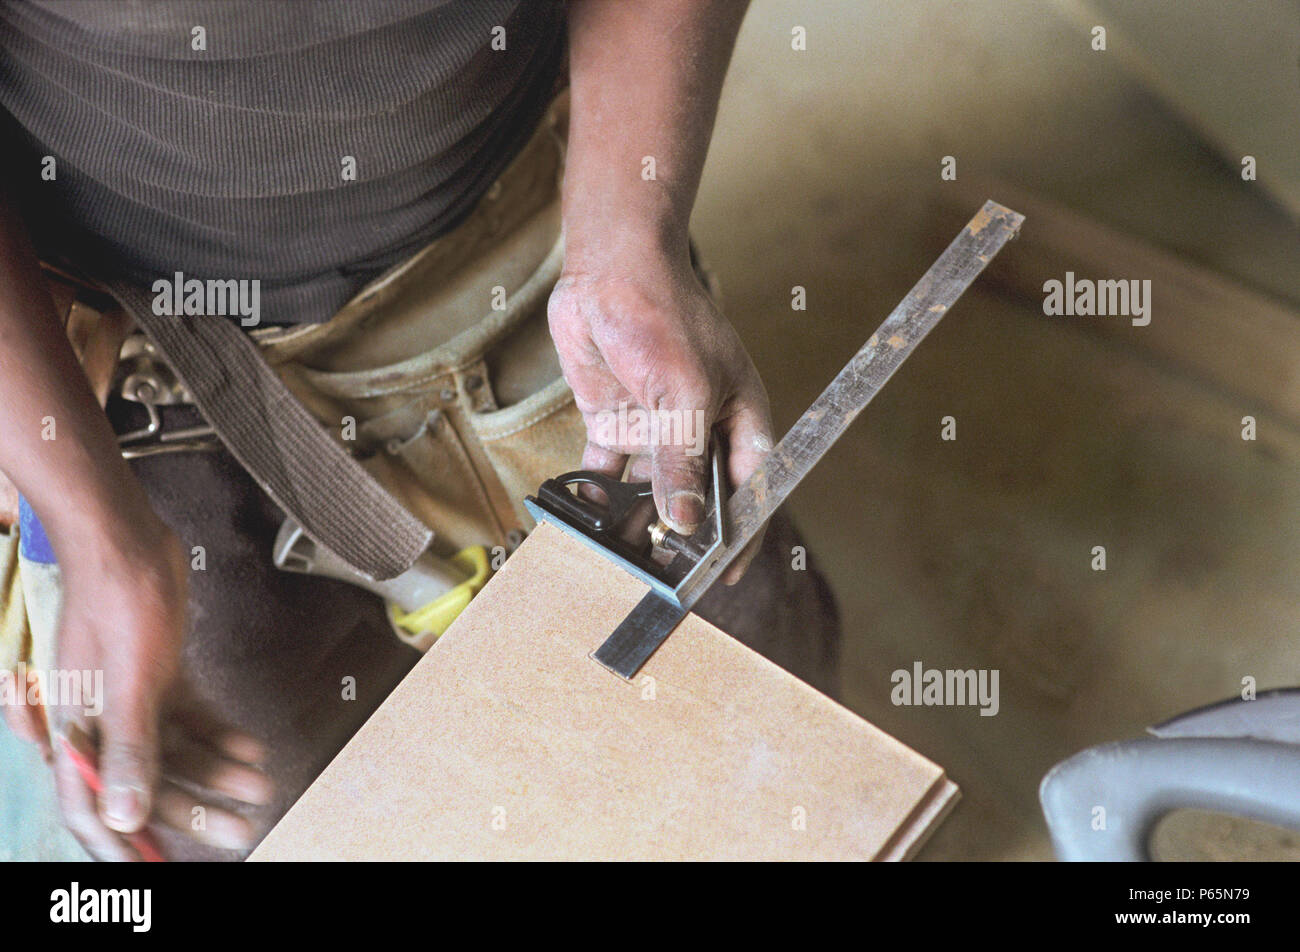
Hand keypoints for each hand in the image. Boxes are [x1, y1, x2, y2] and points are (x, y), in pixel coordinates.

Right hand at [13, 514, 271, 857]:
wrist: (130, 539)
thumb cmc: (119, 600)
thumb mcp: (129, 683)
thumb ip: (127, 750)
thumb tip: (123, 815)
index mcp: (74, 732)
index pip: (91, 810)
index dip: (124, 847)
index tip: (159, 873)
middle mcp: (98, 722)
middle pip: (147, 785)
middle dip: (194, 810)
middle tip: (240, 830)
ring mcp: (129, 700)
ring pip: (176, 753)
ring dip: (218, 771)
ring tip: (259, 784)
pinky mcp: (157, 678)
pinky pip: (191, 720)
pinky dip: (221, 735)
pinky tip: (251, 746)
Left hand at [548, 251, 772, 581]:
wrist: (609, 271)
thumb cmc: (664, 317)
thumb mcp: (683, 396)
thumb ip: (683, 461)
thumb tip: (686, 522)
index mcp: (739, 421)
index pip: (749, 491)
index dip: (739, 536)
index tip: (722, 577)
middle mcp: (700, 430)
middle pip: (697, 497)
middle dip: (683, 535)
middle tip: (664, 573)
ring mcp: (657, 428)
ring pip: (651, 491)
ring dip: (638, 520)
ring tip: (623, 557)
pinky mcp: (616, 421)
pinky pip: (607, 471)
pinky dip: (596, 493)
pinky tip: (585, 517)